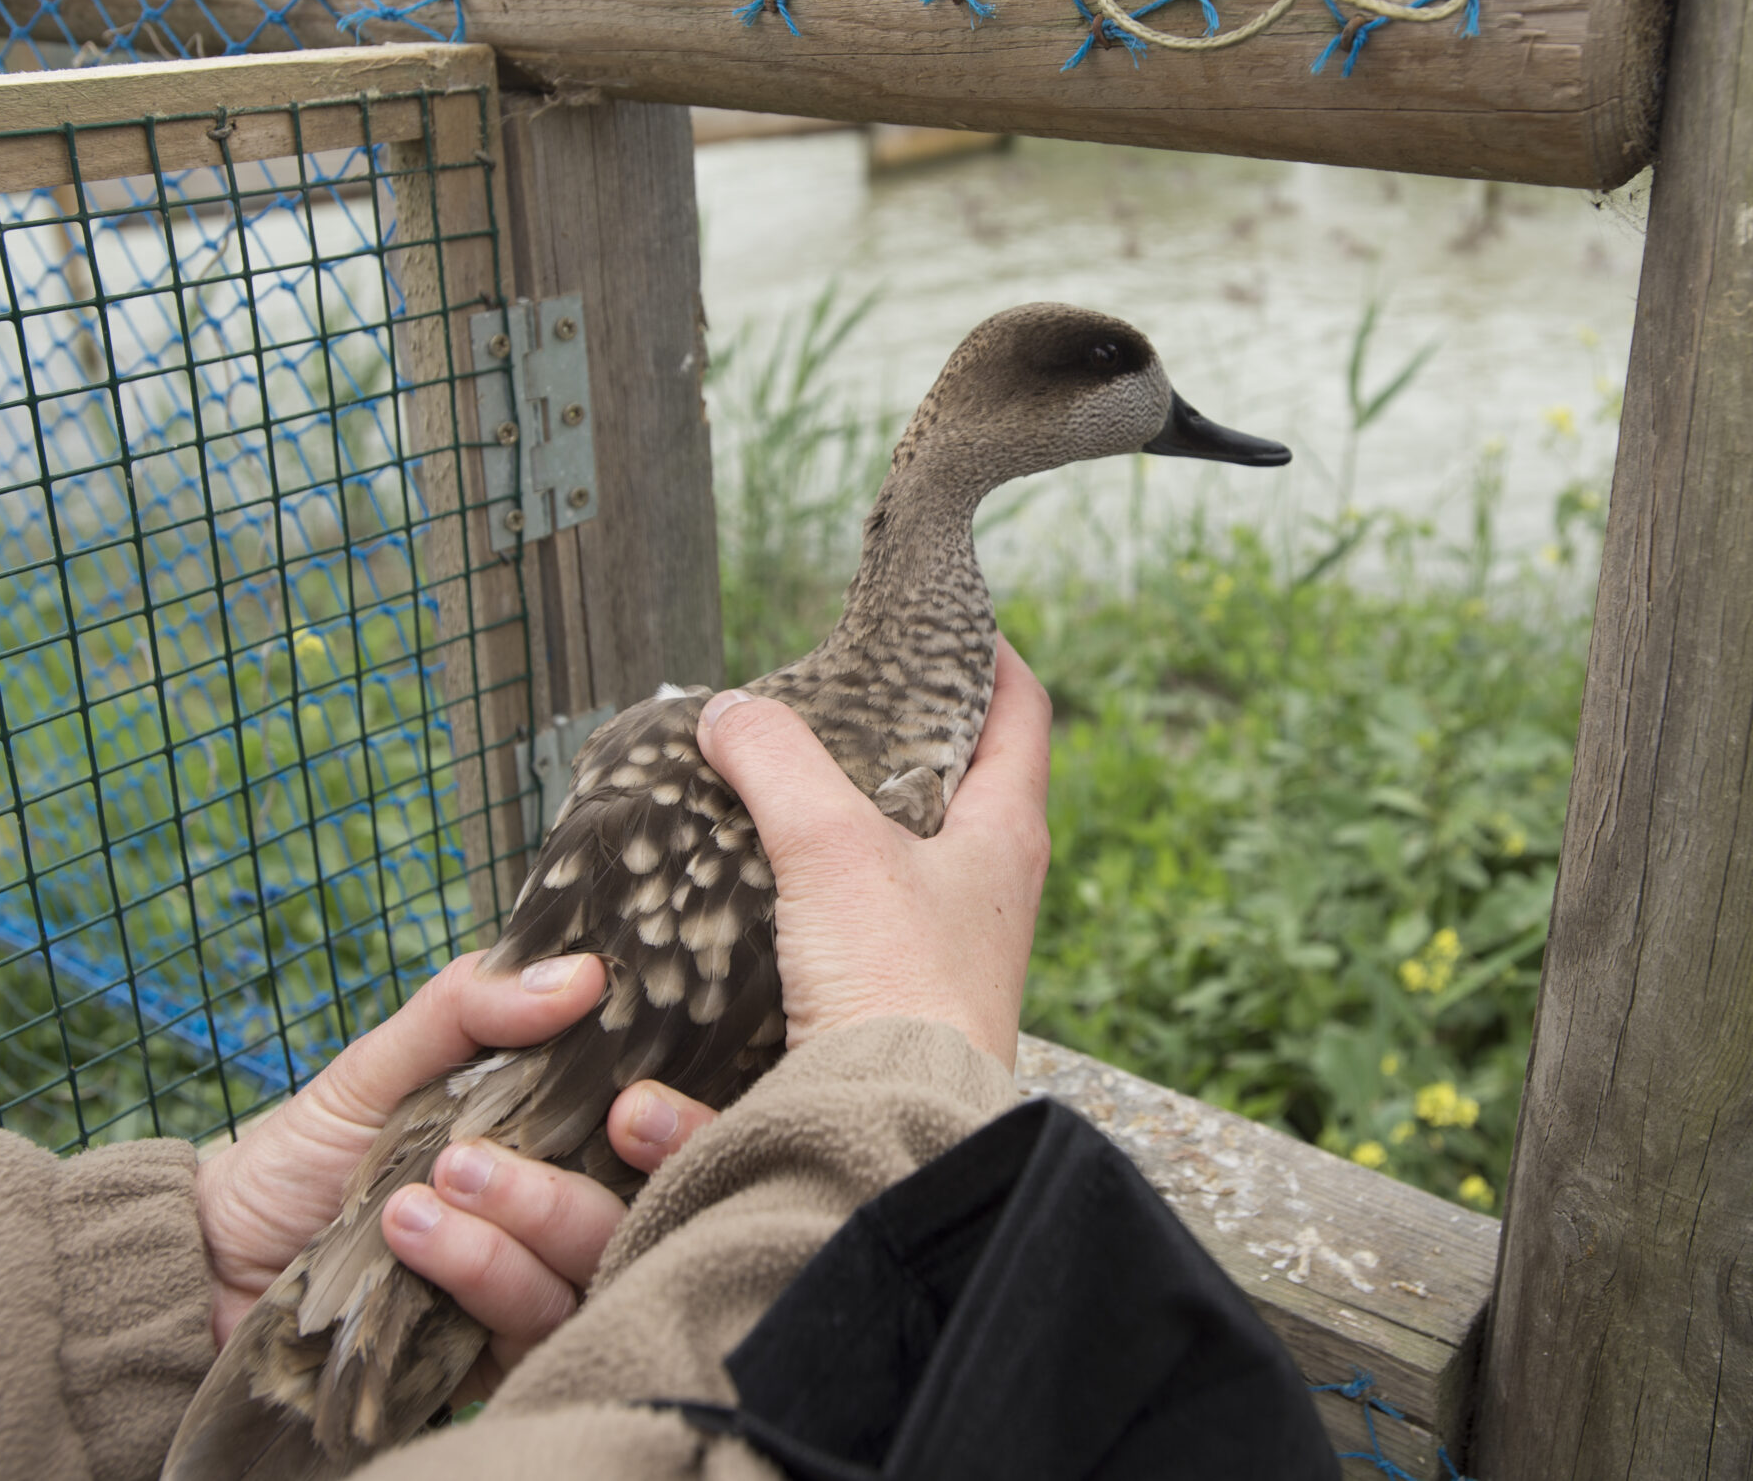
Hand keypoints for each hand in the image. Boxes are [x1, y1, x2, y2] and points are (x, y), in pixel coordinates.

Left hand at [192, 953, 720, 1396]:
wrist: (216, 1262)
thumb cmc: (309, 1154)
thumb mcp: (381, 1060)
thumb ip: (471, 1009)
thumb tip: (585, 972)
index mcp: (564, 1135)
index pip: (663, 1130)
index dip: (680, 1121)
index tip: (635, 1098)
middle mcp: (570, 1211)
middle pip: (642, 1207)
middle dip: (584, 1177)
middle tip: (510, 1150)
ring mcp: (539, 1285)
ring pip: (586, 1265)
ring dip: (518, 1216)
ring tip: (429, 1182)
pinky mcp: (498, 1356)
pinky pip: (528, 1325)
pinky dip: (476, 1270)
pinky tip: (409, 1231)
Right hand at [694, 634, 1052, 1067]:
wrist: (893, 1132)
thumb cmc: (897, 990)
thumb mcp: (831, 847)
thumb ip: (778, 764)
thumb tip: (731, 713)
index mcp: (1008, 832)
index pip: (1020, 710)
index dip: (987, 654)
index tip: (943, 620)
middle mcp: (992, 888)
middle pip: (962, 777)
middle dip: (901, 734)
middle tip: (834, 697)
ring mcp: (951, 946)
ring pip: (907, 850)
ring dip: (851, 813)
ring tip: (781, 781)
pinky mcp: (900, 998)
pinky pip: (865, 916)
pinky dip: (820, 885)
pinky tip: (764, 880)